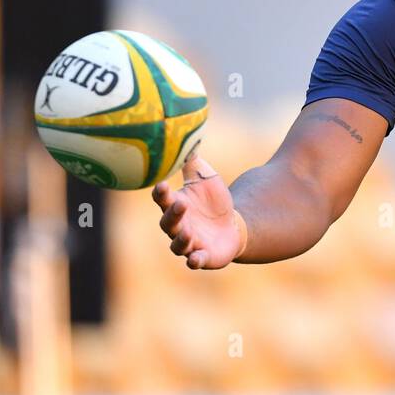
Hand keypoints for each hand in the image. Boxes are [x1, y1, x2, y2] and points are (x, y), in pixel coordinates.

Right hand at [153, 153, 244, 269]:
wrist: (233, 225)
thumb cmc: (214, 201)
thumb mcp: (207, 178)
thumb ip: (194, 162)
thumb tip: (185, 133)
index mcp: (175, 205)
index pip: (162, 199)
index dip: (161, 193)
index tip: (163, 185)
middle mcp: (177, 226)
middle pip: (167, 222)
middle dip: (173, 214)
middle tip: (180, 204)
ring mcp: (188, 243)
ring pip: (177, 245)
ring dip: (181, 240)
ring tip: (188, 233)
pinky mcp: (202, 256)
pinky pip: (195, 261)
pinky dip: (194, 260)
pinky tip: (196, 259)